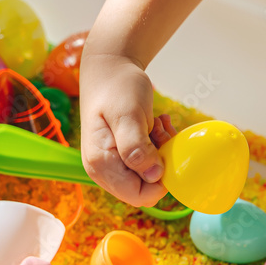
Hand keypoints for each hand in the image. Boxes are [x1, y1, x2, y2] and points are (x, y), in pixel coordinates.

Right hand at [80, 53, 176, 206]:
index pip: (138, 196)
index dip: (159, 182)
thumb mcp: (128, 115)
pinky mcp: (123, 155)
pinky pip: (149, 162)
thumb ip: (137, 147)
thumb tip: (154, 176)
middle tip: (160, 132)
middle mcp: (104, 170)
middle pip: (145, 188)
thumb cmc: (117, 87)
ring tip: (158, 124)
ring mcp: (113, 163)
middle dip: (161, 164)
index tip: (164, 151)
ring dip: (161, 151)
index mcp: (101, 165)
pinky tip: (156, 124)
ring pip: (150, 174)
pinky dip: (159, 145)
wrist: (109, 68)